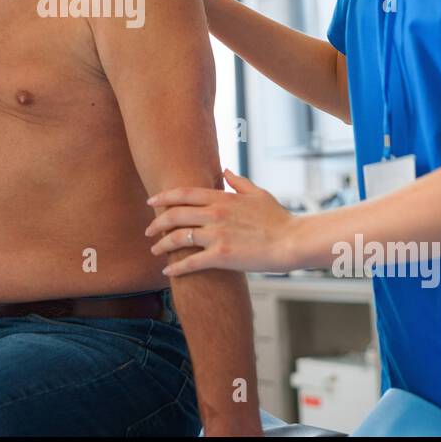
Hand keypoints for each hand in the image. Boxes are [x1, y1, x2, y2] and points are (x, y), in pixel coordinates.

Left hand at [145, 168, 298, 274]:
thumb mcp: (258, 193)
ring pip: (178, 238)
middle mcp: (215, 214)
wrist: (292, 241)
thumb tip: (225, 170)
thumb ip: (238, 182)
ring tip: (155, 251)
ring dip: (162, 245)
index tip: (151, 202)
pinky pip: (191, 262)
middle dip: (157, 223)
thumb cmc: (278, 218)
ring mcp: (217, 235)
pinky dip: (176, 267)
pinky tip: (168, 271)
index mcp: (222, 198)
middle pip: (174, 215)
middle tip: (148, 231)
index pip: (183, 193)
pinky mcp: (222, 256)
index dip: (163, 197)